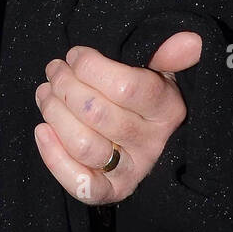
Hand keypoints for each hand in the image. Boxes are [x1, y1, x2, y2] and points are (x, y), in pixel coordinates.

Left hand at [33, 32, 202, 203]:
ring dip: (55, 113)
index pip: (125, 87)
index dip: (90, 67)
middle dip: (65, 85)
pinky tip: (42, 129)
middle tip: (55, 70)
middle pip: (97, 114)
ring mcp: (132, 170)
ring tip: (46, 92)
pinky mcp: (111, 190)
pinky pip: (82, 185)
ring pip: (84, 145)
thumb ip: (170, 54)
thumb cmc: (142, 91)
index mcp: (166, 109)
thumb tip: (190, 41)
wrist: (142, 133)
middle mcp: (152, 143)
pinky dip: (54, 158)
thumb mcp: (160, 68)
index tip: (75, 55)